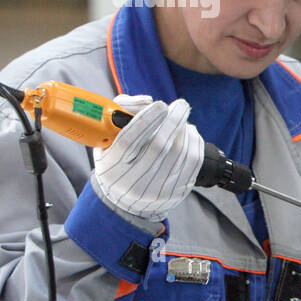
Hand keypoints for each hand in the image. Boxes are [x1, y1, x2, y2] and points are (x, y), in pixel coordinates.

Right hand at [92, 96, 203, 220]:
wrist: (129, 199)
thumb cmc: (118, 160)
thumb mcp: (106, 139)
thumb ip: (119, 113)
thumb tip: (146, 101)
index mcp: (112, 166)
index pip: (128, 141)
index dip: (146, 120)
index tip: (159, 104)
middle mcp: (134, 181)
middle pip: (159, 146)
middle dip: (173, 121)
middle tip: (180, 105)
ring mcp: (157, 189)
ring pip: (180, 152)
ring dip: (185, 130)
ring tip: (182, 120)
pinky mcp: (177, 191)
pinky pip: (193, 162)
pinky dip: (194, 142)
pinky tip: (189, 133)